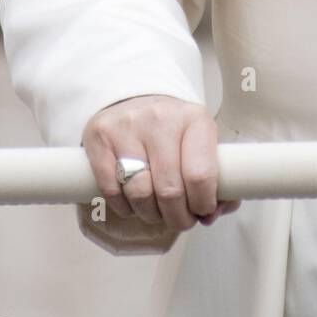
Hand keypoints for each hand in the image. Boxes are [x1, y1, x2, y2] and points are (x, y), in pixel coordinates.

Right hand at [82, 94, 240, 232]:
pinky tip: (132, 201)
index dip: (202, 204)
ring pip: (140, 194)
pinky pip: (111, 191)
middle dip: (177, 217)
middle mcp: (161, 119)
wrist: (135, 96)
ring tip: (156, 211)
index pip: (201, 175)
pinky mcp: (99, 137)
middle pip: (170, 191)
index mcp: (194, 119)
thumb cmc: (173, 129)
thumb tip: (215, 214)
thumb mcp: (200, 141)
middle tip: (180, 220)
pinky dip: (124, 207)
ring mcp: (128, 127)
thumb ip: (217, 177)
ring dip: (151, 214)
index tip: (202, 212)